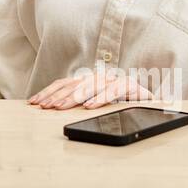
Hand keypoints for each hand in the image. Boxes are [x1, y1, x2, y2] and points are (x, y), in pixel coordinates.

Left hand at [27, 69, 153, 109]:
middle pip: (74, 84)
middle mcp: (99, 78)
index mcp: (89, 81)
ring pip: (91, 86)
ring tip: (61, 107)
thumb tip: (52, 110)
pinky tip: (90, 106)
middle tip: (44, 106)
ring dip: (74, 97)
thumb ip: (77, 104)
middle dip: (57, 96)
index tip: (34, 102)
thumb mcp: (95, 104)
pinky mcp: (130, 86)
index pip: (64, 84)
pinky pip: (114, 91)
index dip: (48, 92)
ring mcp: (114, 80)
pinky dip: (101, 98)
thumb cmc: (120, 106)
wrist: (152, 104)